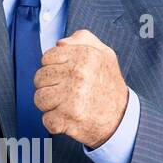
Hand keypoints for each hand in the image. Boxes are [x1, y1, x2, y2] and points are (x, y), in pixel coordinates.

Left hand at [32, 29, 128, 148]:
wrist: (123, 116)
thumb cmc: (110, 84)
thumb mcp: (104, 53)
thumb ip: (82, 39)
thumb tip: (59, 44)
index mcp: (84, 56)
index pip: (47, 58)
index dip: (52, 67)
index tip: (62, 75)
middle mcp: (78, 75)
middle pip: (40, 78)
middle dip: (49, 85)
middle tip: (63, 91)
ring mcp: (72, 98)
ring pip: (39, 98)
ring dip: (49, 104)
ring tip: (64, 104)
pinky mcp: (68, 119)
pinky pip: (46, 120)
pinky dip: (54, 122)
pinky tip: (67, 118)